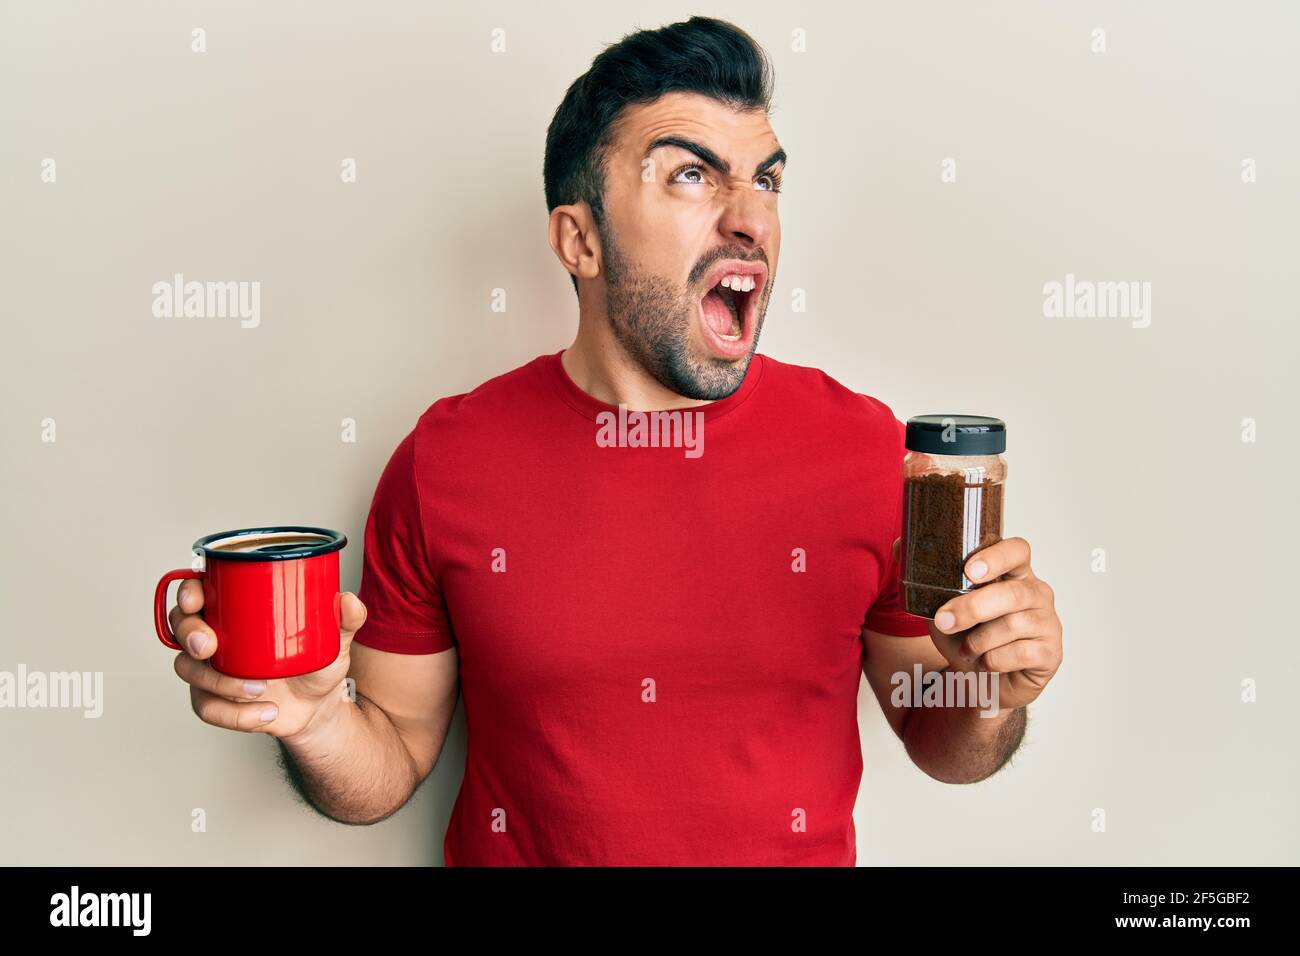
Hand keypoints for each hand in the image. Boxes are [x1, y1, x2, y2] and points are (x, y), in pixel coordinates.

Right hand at [168, 580, 367, 738]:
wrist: (319, 705)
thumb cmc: (316, 661)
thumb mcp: (336, 639)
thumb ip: (347, 618)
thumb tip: (348, 601)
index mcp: (237, 609)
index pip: (198, 589)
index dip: (187, 591)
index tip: (196, 599)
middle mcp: (217, 635)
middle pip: (180, 626)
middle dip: (189, 634)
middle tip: (210, 647)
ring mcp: (211, 668)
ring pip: (188, 669)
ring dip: (219, 681)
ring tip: (259, 689)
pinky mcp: (215, 699)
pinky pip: (206, 707)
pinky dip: (235, 715)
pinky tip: (265, 713)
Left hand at [894, 535, 1062, 709]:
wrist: (981, 683)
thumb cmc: (965, 636)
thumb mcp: (941, 605)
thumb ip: (924, 576)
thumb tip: (897, 545)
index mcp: (1013, 573)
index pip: (1018, 550)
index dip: (997, 557)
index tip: (969, 570)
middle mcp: (1036, 593)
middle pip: (1014, 591)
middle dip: (974, 607)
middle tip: (945, 620)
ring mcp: (1047, 623)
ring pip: (1015, 624)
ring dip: (980, 640)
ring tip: (965, 649)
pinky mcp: (1051, 653)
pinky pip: (1023, 653)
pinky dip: (995, 660)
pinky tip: (985, 663)